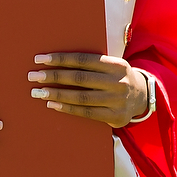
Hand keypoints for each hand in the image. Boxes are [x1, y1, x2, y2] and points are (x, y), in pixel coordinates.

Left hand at [28, 53, 148, 128]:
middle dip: (53, 76)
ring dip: (56, 93)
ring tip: (38, 91)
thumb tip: (56, 61)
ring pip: (81, 97)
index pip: (83, 60)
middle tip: (33, 76)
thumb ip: (91, 64)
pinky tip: (52, 104)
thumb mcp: (111, 65)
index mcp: (116, 64)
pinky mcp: (115, 117)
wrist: (143, 96)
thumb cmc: (117, 77)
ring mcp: (117, 101)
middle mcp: (118, 82)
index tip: (40, 59)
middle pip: (80, 78)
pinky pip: (86, 113)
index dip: (61, 59)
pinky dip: (67, 108)